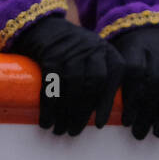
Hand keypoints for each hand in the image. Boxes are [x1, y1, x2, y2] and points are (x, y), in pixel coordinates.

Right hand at [11, 15, 124, 135]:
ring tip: (61, 130)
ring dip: (67, 112)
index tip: (101, 125)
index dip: (107, 103)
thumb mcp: (94, 57)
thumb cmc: (73, 52)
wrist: (45, 28)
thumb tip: (101, 116)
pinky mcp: (50, 56)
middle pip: (94, 83)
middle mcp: (92, 49)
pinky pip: (52, 85)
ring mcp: (71, 51)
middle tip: (75, 131)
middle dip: (85, 111)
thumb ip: (102, 78)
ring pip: (74, 85)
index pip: (114, 77)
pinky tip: (47, 121)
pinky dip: (50, 106)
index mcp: (107, 52)